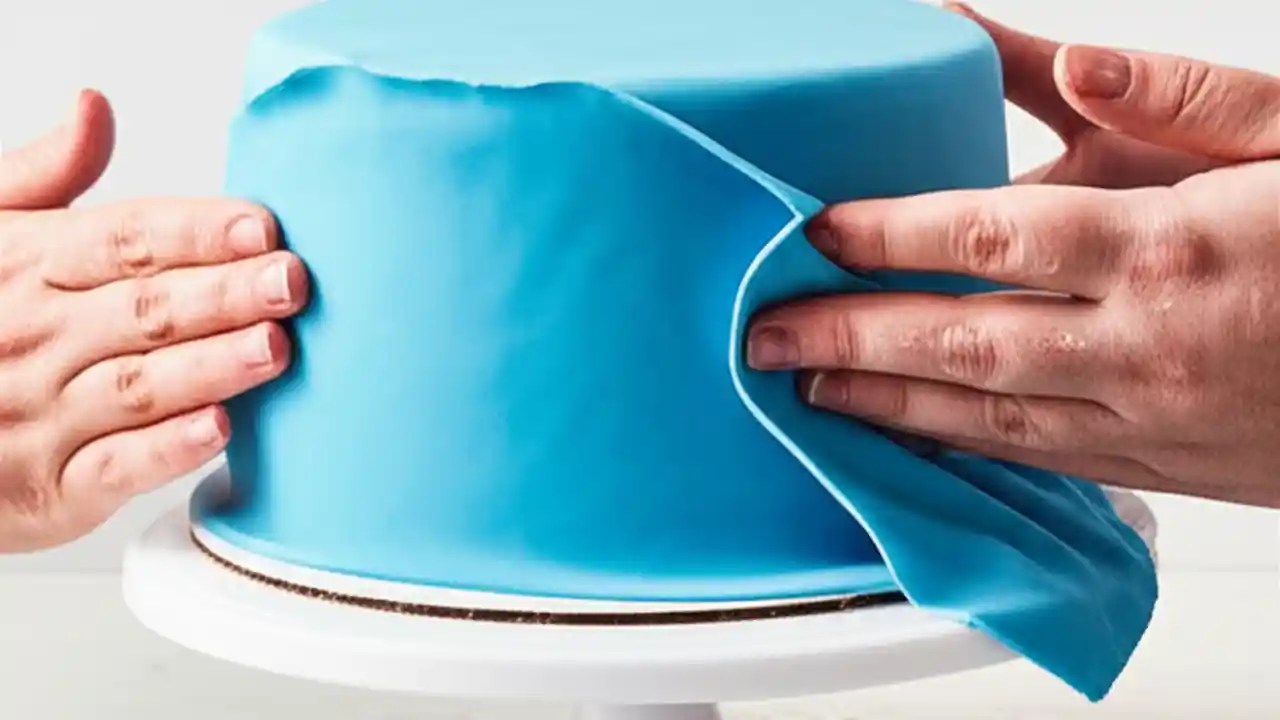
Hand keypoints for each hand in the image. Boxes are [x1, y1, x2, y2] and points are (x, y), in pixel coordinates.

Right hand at [0, 91, 307, 551]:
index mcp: (26, 267)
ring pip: (138, 387)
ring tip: (275, 347)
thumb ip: (45, 176)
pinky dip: (166, 451)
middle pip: (143, 310)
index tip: (263, 226)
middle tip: (292, 282)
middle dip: (223, 295)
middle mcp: (35, 337)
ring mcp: (41, 415)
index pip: (123, 241)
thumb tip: (95, 105)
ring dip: (210, 367)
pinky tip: (220, 430)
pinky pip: (115, 468)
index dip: (195, 232)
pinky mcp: (53, 489)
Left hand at [746, 14, 1279, 507]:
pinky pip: (1045, 460)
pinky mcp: (1172, 466)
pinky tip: (914, 440)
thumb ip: (1188, 94)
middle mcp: (1147, 344)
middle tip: (761, 336)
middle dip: (847, 337)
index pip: (985, 238)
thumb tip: (1076, 57)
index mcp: (1174, 247)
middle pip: (960, 339)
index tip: (812, 232)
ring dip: (885, 406)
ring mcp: (1154, 416)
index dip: (884, 236)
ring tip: (807, 393)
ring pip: (988, 415)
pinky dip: (965, 449)